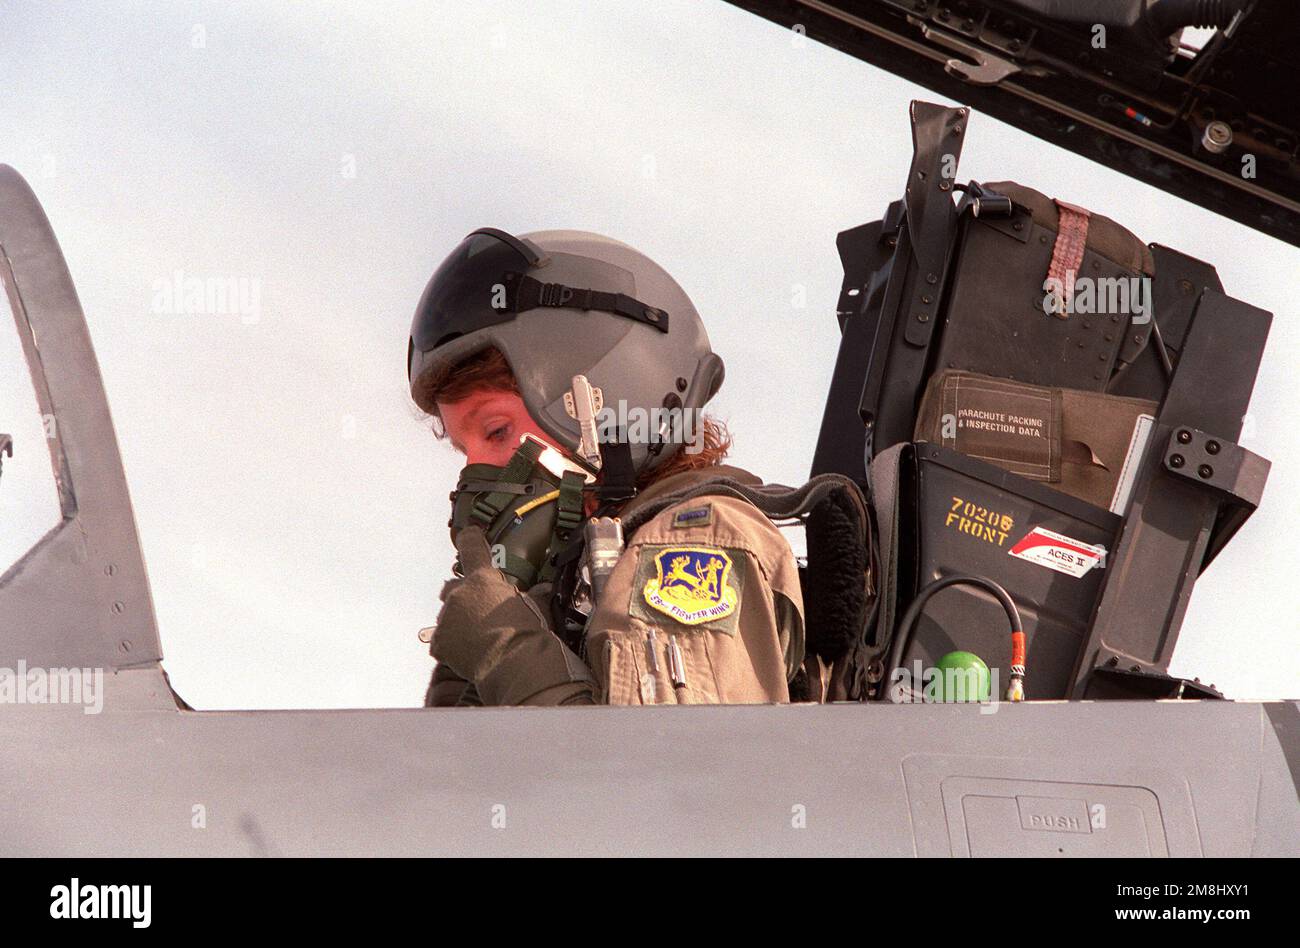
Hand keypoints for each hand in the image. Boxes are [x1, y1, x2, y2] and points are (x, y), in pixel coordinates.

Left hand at [430, 526, 549, 677]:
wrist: (514, 662)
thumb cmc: (528, 631)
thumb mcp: (536, 607)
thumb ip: (534, 595)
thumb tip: (544, 589)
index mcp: (482, 579)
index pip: (472, 547)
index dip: (469, 538)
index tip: (468, 533)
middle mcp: (459, 595)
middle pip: (451, 587)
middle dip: (463, 596)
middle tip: (479, 610)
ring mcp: (446, 619)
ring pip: (447, 615)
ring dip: (458, 622)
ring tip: (478, 638)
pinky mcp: (440, 642)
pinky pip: (442, 640)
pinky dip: (452, 645)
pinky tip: (468, 652)